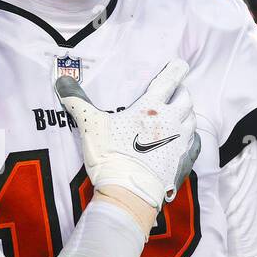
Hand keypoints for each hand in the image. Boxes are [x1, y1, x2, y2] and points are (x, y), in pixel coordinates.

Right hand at [56, 58, 200, 212]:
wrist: (128, 192)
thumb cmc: (110, 156)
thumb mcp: (90, 126)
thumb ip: (77, 102)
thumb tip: (61, 82)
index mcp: (150, 108)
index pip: (169, 81)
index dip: (176, 70)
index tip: (180, 64)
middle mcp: (170, 121)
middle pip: (185, 99)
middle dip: (182, 92)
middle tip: (176, 91)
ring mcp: (179, 142)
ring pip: (192, 120)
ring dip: (187, 113)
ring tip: (180, 113)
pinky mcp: (183, 161)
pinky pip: (195, 144)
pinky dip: (192, 137)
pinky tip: (188, 138)